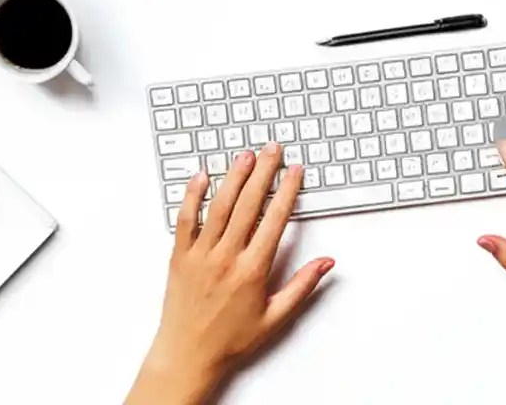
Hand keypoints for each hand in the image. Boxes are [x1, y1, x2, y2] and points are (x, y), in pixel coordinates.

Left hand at [127, 143, 333, 404]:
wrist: (187, 355)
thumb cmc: (230, 340)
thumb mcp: (275, 317)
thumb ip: (301, 286)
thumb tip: (326, 263)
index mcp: (252, 270)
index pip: (274, 220)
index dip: (287, 192)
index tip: (295, 172)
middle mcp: (226, 257)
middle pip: (248, 204)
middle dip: (264, 173)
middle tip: (273, 150)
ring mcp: (200, 255)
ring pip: (219, 206)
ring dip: (234, 177)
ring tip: (246, 156)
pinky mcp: (179, 257)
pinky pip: (185, 219)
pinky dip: (192, 196)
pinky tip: (201, 176)